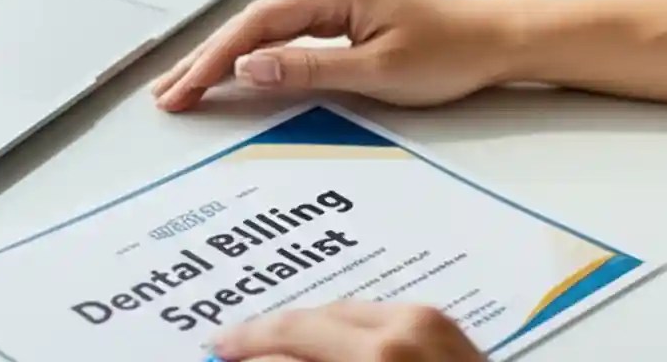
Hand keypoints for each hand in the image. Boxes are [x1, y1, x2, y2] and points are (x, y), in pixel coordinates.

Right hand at [153, 0, 515, 110]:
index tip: (186, 88)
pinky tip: (230, 67)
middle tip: (167, 92)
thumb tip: (250, 66)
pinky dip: (251, 53)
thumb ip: (309, 69)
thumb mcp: (378, 70)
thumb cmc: (449, 53)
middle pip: (250, 24)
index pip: (257, 27)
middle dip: (204, 58)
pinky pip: (281, 33)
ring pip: (261, 29)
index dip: (216, 59)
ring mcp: (333, 1)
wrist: (495, 40)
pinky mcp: (340, 17)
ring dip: (221, 56)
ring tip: (183, 82)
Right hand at [213, 301, 484, 361]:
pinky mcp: (441, 322)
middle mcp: (395, 338)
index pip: (282, 356)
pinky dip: (336, 323)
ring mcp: (422, 324)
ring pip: (331, 310)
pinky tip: (319, 336)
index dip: (245, 359)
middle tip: (225, 348)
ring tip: (265, 341)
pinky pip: (369, 311)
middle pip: (300, 325)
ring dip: (295, 327)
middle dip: (256, 338)